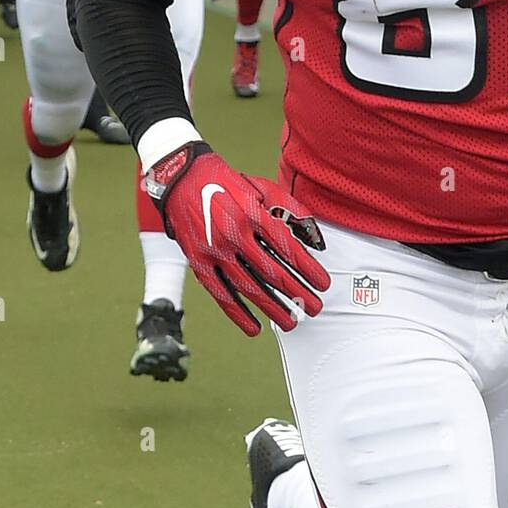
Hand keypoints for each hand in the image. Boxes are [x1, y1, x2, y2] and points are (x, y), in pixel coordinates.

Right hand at [144, 142, 329, 334]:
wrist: (183, 180)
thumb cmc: (230, 184)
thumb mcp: (264, 188)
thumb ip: (292, 211)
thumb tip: (317, 241)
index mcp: (253, 214)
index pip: (288, 248)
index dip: (308, 269)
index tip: (323, 284)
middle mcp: (234, 234)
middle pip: (271, 272)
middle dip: (297, 293)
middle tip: (315, 307)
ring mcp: (214, 250)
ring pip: (248, 288)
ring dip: (272, 309)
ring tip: (291, 323)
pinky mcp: (198, 263)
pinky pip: (220, 294)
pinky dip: (237, 314)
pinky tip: (255, 328)